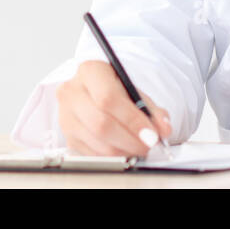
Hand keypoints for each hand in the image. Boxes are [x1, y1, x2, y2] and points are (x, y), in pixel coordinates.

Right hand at [56, 60, 172, 155]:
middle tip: (148, 144)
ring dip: (123, 151)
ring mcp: (66, 116)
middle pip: (101, 123)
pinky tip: (124, 151)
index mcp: (90, 71)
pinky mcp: (68, 136)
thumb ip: (152, 109)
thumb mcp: (134, 91)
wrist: (94, 90)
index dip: (132, 119)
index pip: (108, 99)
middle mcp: (72, 92)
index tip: (151, 133)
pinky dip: (113, 157)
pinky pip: (92, 154)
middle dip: (130, 139)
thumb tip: (164, 128)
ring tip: (139, 148)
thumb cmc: (114, 88)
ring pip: (97, 142)